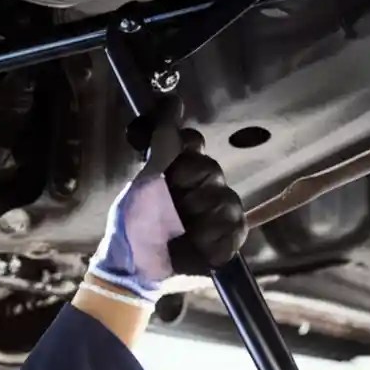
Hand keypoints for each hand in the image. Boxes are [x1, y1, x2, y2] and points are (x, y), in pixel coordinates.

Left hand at [88, 98, 246, 300]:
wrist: (133, 269)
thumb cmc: (133, 224)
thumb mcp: (145, 180)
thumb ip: (162, 142)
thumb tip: (173, 100)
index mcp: (177, 171)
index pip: (193, 143)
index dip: (184, 153)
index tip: (170, 171)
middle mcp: (199, 188)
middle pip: (212, 170)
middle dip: (190, 186)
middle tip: (171, 204)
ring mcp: (215, 214)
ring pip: (227, 200)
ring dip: (201, 215)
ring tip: (181, 229)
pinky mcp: (226, 241)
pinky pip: (236, 229)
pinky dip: (215, 237)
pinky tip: (197, 243)